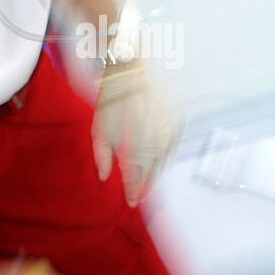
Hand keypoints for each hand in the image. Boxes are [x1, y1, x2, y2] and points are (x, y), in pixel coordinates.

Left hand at [92, 62, 177, 206]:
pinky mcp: (174, 121)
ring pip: (164, 160)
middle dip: (145, 185)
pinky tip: (158, 163)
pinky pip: (171, 146)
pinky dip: (164, 157)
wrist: (132, 72)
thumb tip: (104, 177)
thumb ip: (102, 155)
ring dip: (155, 173)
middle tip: (138, 197)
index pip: (136, 175)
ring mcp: (168, 130)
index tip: (131, 202)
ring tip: (147, 184)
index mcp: (137, 143)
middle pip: (152, 170)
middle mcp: (156, 139)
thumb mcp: (100, 129)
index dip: (134, 190)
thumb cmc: (112, 100)